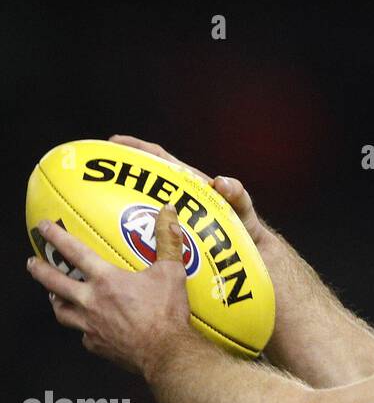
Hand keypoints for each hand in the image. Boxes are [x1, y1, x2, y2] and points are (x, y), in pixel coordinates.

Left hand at [27, 206, 191, 374]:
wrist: (166, 352)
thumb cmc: (166, 314)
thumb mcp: (171, 272)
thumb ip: (168, 241)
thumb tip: (169, 213)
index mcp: (106, 280)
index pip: (74, 252)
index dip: (56, 236)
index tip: (43, 227)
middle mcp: (92, 301)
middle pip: (55, 283)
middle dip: (40, 270)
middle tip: (32, 263)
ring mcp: (91, 326)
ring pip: (62, 312)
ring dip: (56, 302)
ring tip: (54, 297)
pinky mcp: (97, 345)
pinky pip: (84, 336)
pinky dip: (84, 330)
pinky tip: (88, 329)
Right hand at [108, 134, 270, 248]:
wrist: (251, 260)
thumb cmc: (247, 230)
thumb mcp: (244, 210)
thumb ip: (237, 195)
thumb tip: (221, 182)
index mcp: (188, 186)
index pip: (159, 159)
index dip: (137, 148)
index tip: (114, 143)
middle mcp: (176, 202)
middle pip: (142, 183)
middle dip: (118, 175)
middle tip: (92, 174)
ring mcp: (171, 222)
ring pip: (140, 209)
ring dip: (118, 206)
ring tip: (92, 206)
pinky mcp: (171, 242)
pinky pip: (148, 236)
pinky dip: (132, 237)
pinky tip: (114, 243)